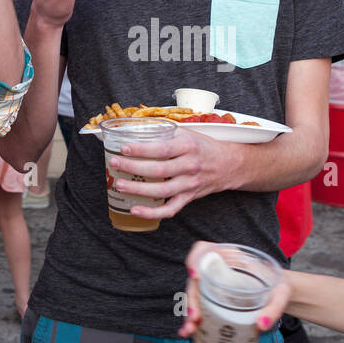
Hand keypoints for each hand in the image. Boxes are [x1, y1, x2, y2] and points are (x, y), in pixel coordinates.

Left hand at [106, 130, 242, 219]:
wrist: (228, 164)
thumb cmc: (203, 147)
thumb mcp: (188, 134)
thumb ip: (165, 133)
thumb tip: (135, 129)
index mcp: (188, 146)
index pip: (162, 148)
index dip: (142, 149)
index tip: (124, 148)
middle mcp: (190, 166)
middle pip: (159, 170)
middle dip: (133, 167)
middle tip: (114, 164)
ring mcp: (189, 184)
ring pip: (162, 191)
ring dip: (138, 189)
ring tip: (120, 185)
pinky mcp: (189, 198)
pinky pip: (170, 209)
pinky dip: (152, 213)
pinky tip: (135, 210)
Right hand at [177, 241, 291, 337]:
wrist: (279, 296)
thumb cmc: (279, 287)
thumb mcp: (281, 293)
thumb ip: (275, 307)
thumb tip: (261, 324)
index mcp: (231, 258)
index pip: (205, 250)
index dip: (195, 259)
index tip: (196, 276)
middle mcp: (218, 269)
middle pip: (196, 278)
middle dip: (192, 298)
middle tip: (195, 317)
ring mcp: (214, 285)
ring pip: (194, 295)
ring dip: (189, 312)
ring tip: (190, 329)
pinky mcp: (214, 300)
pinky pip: (199, 307)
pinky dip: (193, 320)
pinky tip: (190, 331)